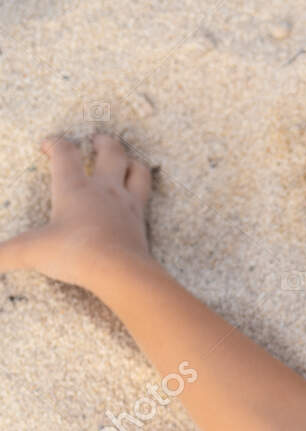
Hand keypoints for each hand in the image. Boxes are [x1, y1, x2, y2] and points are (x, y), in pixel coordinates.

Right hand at [0, 133, 155, 290]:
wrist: (120, 272)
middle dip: (104, 142)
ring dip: (133, 161)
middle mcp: (104, 190)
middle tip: (98, 140)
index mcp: (74, 187)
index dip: (55, 143)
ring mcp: (127, 204)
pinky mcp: (142, 222)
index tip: (48, 145)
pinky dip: (144, 191)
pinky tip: (138, 196)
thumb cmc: (75, 254)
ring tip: (126, 161)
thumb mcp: (31, 251)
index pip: (65, 153)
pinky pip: (147, 198)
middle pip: (112, 152)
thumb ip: (5, 253)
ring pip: (139, 171)